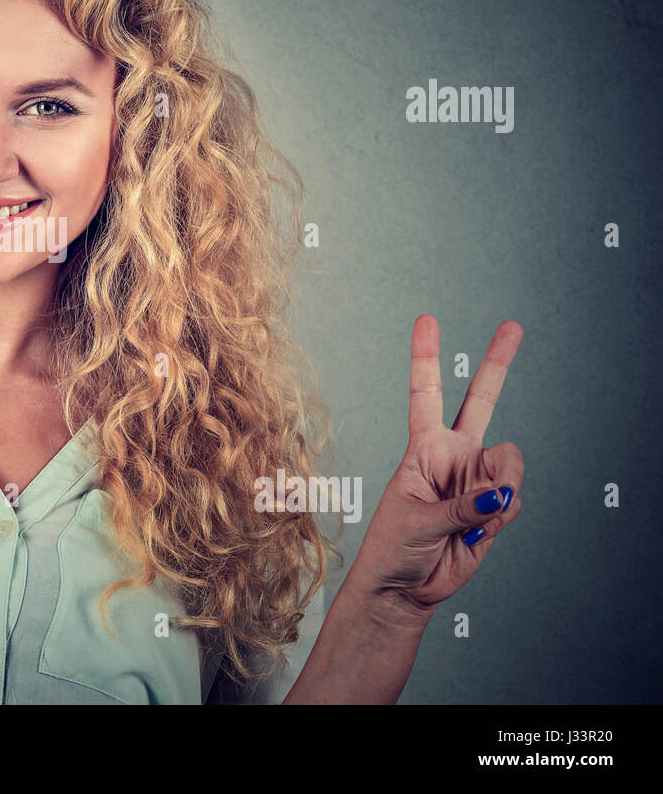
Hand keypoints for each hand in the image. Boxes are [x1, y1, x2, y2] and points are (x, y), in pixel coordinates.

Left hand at [346, 315, 523, 625]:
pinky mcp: (495, 505)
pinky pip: (514, 500)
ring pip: (510, 464)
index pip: (426, 393)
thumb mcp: (417, 521)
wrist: (405, 587)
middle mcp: (454, 454)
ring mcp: (478, 477)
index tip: (428, 319)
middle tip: (513, 326)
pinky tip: (479, 532)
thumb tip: (500, 493)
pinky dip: (500, 519)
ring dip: (498, 492)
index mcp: (423, 447)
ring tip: (471, 519)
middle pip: (481, 400)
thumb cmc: (393, 549)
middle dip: (498, 362)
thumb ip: (462, 506)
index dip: (426, 356)